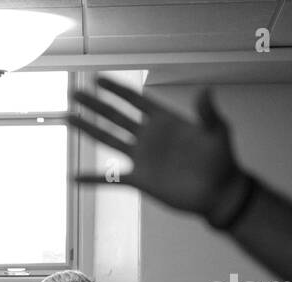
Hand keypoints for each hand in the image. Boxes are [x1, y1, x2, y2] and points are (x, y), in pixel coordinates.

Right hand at [70, 77, 244, 220]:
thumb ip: (208, 112)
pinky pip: (111, 179)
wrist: (219, 192)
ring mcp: (143, 158)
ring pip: (109, 140)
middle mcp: (149, 137)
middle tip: (75, 93)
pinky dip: (93, 178)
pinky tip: (74, 177)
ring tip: (69, 118)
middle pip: (115, 116)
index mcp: (165, 121)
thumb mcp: (218, 132)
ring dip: (89, 129)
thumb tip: (205, 90)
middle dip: (95, 104)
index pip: (136, 100)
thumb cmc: (222, 159)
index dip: (117, 90)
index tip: (98, 80)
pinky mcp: (140, 180)